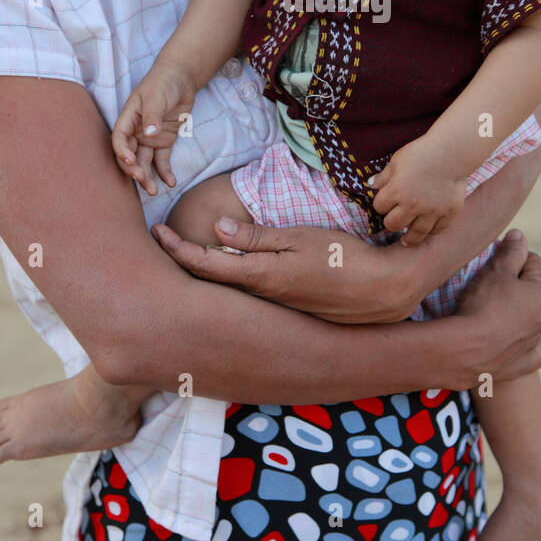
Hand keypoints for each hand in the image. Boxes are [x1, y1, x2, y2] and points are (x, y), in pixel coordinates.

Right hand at [111, 61, 196, 196]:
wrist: (181, 79)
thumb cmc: (164, 83)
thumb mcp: (157, 95)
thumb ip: (153, 114)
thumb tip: (149, 133)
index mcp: (128, 118)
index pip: (119, 138)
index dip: (122, 151)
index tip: (130, 161)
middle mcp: (135, 131)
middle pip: (129, 155)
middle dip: (133, 169)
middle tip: (142, 180)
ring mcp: (149, 138)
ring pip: (144, 162)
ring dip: (147, 177)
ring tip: (153, 192)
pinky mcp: (164, 142)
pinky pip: (162, 160)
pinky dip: (165, 172)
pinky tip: (170, 183)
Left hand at [151, 216, 418, 322]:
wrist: (383, 292)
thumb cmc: (344, 258)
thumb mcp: (301, 238)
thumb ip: (258, 237)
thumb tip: (217, 230)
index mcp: (260, 277)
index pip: (205, 265)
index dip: (177, 249)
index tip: (157, 233)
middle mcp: (260, 297)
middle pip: (209, 283)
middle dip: (182, 263)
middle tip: (162, 243)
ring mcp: (273, 306)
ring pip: (227, 291)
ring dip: (204, 273)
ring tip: (185, 254)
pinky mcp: (287, 309)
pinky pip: (247, 296)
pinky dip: (229, 282)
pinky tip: (229, 271)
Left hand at [369, 138, 464, 246]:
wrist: (451, 151)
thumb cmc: (422, 152)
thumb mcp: (397, 160)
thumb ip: (384, 176)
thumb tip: (370, 185)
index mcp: (396, 191)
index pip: (379, 207)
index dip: (381, 205)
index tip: (385, 202)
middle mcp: (412, 205)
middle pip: (393, 225)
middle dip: (391, 223)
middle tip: (393, 221)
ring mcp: (432, 211)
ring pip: (415, 234)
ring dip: (409, 237)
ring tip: (406, 240)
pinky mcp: (448, 213)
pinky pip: (437, 230)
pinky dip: (431, 231)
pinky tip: (427, 230)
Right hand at [450, 229, 540, 386]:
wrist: (466, 351)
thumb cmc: (482, 304)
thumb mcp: (496, 270)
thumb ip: (511, 251)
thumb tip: (520, 236)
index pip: (532, 262)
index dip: (511, 258)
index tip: (493, 263)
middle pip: (530, 291)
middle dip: (513, 285)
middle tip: (485, 286)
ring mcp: (534, 343)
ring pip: (527, 319)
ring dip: (513, 312)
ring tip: (486, 312)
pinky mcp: (522, 364)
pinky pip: (529, 350)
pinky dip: (521, 345)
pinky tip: (509, 341)